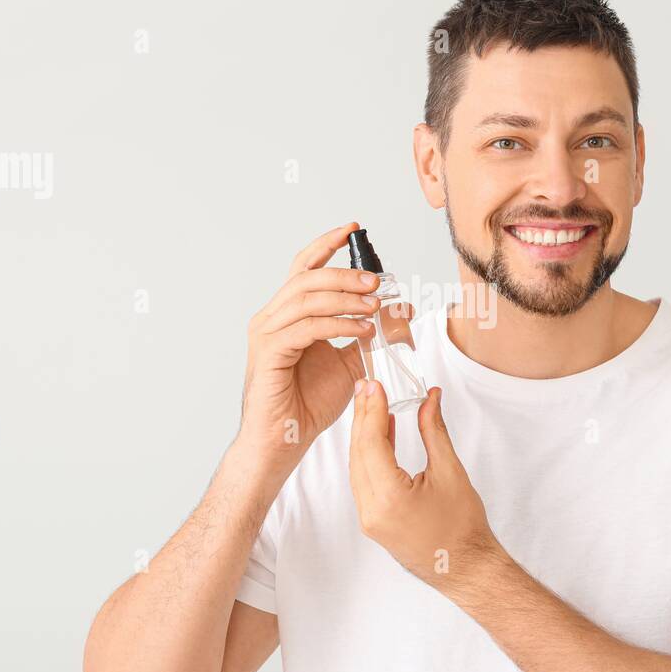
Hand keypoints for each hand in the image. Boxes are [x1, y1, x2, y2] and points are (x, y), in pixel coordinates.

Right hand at [238, 222, 379, 464]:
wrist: (283, 441)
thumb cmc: (308, 404)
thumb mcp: (350, 362)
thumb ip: (371, 334)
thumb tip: (404, 309)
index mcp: (288, 314)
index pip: (305, 267)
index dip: (328, 244)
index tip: (354, 230)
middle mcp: (272, 317)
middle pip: (307, 278)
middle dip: (345, 274)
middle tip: (378, 283)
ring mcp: (266, 333)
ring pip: (306, 298)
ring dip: (345, 298)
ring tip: (375, 306)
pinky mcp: (269, 353)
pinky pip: (306, 327)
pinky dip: (337, 324)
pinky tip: (361, 329)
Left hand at [349, 379, 502, 589]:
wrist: (466, 568)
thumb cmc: (463, 527)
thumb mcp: (450, 471)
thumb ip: (433, 430)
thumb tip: (429, 398)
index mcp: (389, 499)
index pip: (371, 443)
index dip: (371, 410)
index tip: (375, 385)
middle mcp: (371, 511)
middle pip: (358, 453)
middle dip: (363, 417)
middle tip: (368, 387)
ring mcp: (368, 519)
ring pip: (357, 466)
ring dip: (364, 435)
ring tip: (372, 403)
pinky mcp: (372, 522)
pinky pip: (364, 480)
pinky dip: (369, 455)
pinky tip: (381, 434)